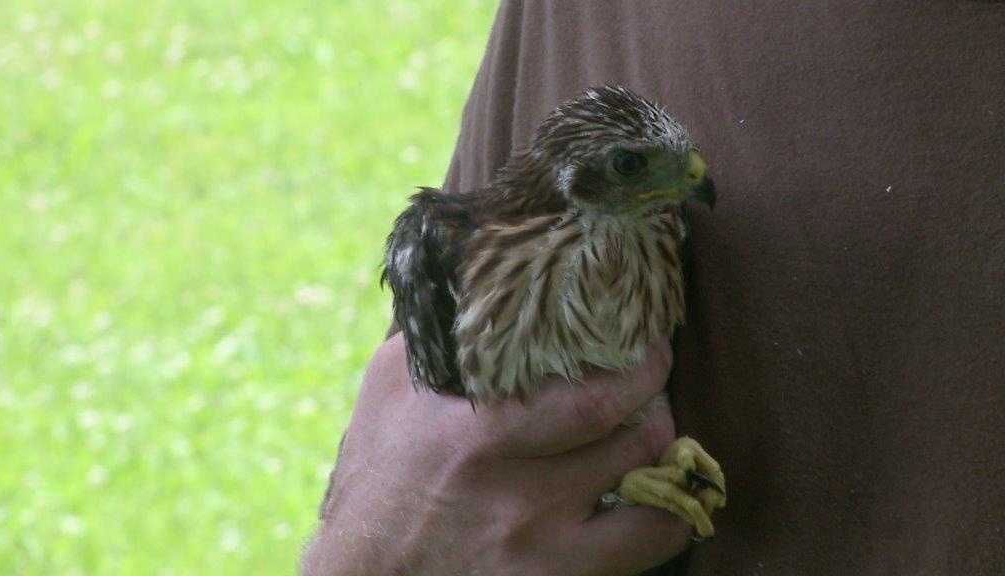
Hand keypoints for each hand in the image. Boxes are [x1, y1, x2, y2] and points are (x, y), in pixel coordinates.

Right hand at [302, 333, 690, 575]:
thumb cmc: (379, 477)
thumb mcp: (389, 393)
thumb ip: (432, 334)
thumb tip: (467, 272)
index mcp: (470, 430)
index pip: (582, 391)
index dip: (633, 360)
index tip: (645, 334)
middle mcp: (509, 483)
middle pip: (620, 425)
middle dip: (651, 388)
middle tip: (653, 368)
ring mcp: (538, 535)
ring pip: (643, 476)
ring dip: (661, 441)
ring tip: (654, 420)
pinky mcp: (555, 574)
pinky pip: (646, 541)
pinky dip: (671, 511)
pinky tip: (662, 491)